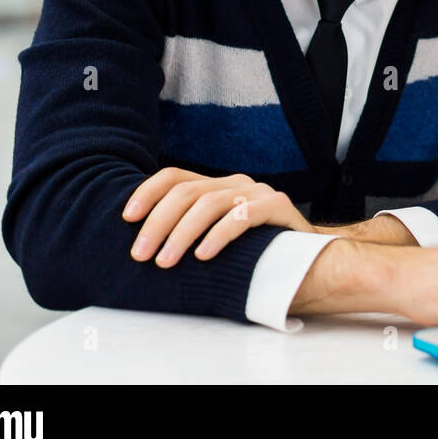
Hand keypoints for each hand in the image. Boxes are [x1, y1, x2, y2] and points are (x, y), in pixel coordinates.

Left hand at [122, 167, 314, 267]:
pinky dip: (219, 235)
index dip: (147, 193)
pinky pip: (244, 215)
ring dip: (182, 233)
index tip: (126, 218)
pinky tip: (204, 254)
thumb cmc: (256, 253)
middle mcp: (236, 183)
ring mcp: (259, 193)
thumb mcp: (218, 238)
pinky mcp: (280, 207)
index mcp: (217, 186)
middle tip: (141, 255)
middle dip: (158, 223)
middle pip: (187, 192)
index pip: (174, 177)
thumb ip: (192, 232)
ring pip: (210, 202)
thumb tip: (142, 246)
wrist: (311, 258)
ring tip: (166, 262)